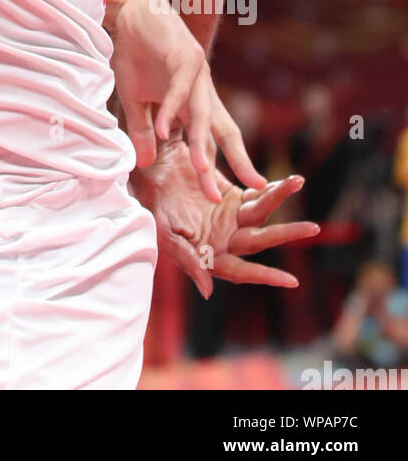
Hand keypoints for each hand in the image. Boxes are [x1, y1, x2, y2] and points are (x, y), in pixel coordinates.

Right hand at [107, 0, 263, 201]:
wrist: (131, 11)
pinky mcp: (186, 56)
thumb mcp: (135, 99)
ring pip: (203, 114)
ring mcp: (197, 72)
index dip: (227, 162)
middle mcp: (202, 89)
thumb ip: (143, 130)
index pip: (215, 137)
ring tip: (202, 171)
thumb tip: (144, 164)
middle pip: (222, 129)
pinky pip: (180, 90)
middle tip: (251, 188)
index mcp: (194, 100)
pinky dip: (171, 110)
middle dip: (236, 159)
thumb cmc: (135, 52)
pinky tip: (166, 131)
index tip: (240, 192)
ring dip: (202, 143)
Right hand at [131, 138, 319, 297]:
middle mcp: (224, 237)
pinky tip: (286, 182)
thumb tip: (208, 292)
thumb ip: (187, 260)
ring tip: (298, 183)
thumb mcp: (163, 233)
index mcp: (209, 253)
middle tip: (313, 227)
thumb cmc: (148, 203)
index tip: (291, 281)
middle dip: (287, 234)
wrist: (146, 168)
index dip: (264, 275)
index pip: (242, 270)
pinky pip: (257, 194)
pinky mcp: (232, 194)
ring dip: (280, 200)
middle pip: (261, 239)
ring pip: (262, 212)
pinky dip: (271, 189)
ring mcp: (230, 215)